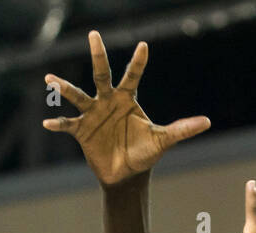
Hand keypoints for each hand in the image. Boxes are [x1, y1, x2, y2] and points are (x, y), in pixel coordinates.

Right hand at [42, 31, 208, 185]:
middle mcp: (108, 101)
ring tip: (50, 80)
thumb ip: (182, 130)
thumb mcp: (163, 140)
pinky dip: (58, 124)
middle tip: (93, 35)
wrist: (126, 174)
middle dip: (98, 55)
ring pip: (78, 96)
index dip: (138, 62)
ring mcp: (92, 114)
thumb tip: (207, 122)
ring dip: (64, 89)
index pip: (133, 76)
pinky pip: (68, 125)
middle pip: (101, 74)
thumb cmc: (144, 153)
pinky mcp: (81, 131)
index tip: (144, 46)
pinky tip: (48, 122)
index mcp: (127, 99)